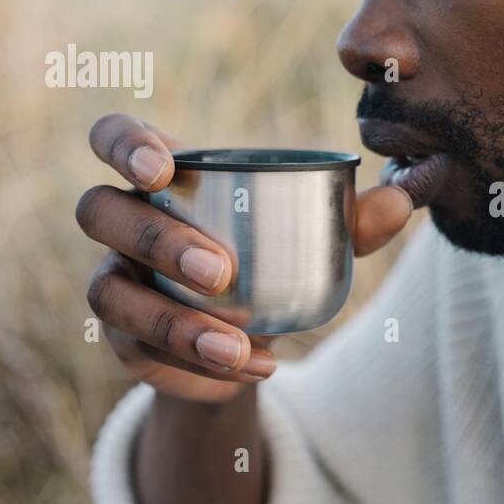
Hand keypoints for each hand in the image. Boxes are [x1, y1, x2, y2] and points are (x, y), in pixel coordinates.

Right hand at [76, 114, 412, 403]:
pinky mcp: (122, 339)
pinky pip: (138, 351)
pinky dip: (196, 363)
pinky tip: (251, 367)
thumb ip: (355, 217)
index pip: (112, 137)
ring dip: (173, 321)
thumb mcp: (317, 238)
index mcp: (163, 175)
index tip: (161, 170)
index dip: (123, 144)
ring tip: (238, 344)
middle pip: (100, 210)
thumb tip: (404, 200)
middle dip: (156, 238)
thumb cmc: (275, 261)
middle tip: (220, 273)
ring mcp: (115, 280)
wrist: (251, 343)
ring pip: (109, 291)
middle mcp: (123, 221)